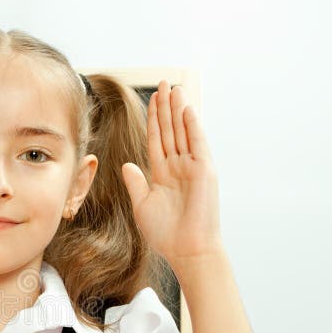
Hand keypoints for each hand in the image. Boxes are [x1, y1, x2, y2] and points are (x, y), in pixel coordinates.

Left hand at [122, 80, 222, 264]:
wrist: (185, 249)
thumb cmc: (164, 233)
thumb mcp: (142, 204)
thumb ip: (135, 182)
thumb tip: (127, 164)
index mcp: (162, 174)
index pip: (156, 140)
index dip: (153, 120)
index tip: (151, 99)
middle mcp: (178, 167)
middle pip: (170, 130)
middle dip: (166, 107)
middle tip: (163, 83)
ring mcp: (192, 167)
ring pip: (183, 132)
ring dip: (178, 110)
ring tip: (174, 88)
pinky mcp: (204, 170)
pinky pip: (197, 143)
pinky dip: (192, 126)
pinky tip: (186, 108)